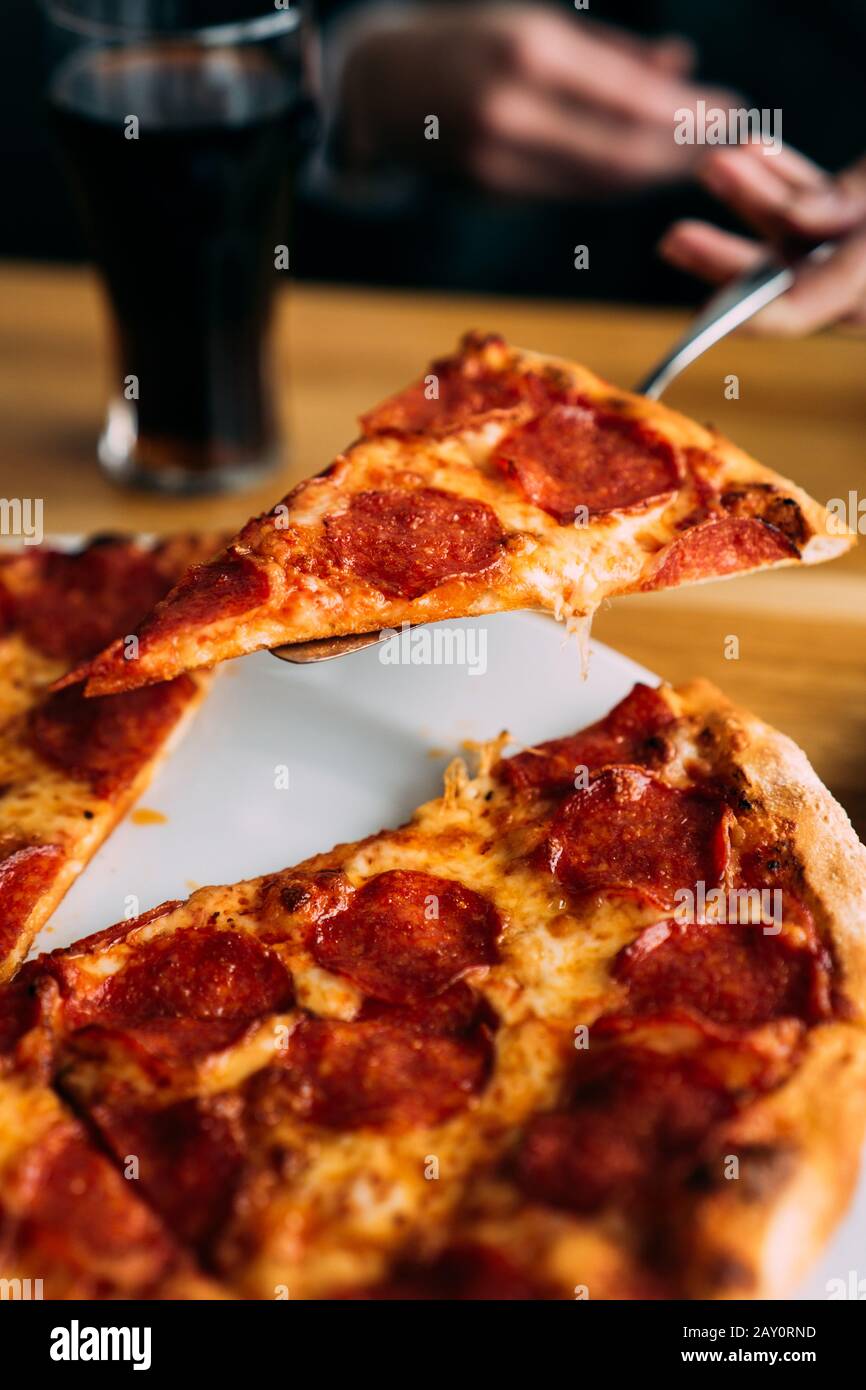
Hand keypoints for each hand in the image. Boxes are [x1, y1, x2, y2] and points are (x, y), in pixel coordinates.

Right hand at [335, 4, 736, 197]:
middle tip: (726, 145)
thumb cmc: (462, 37)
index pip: (630, 96)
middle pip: (622, 149)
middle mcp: (513, 110)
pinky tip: (642, 171)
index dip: (688, 112)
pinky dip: (611, 184)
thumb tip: (680, 66)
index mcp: (529, 51)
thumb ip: (608, 49)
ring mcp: (497, 158)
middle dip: (680, 151)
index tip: (732, 111)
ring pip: (598, 180)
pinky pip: (567, 191)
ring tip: (692, 158)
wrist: (373, 85)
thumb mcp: (532, 18)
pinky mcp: (488, 189)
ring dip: (652, 173)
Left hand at [660, 143, 865, 332]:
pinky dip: (782, 169)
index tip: (701, 315)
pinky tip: (753, 146)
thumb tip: (798, 215)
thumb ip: (841, 204)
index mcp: (864, 281)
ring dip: (747, 193)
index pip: (795, 313)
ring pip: (789, 223)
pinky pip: (815, 192)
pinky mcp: (860, 201)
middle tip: (675, 239)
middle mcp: (858, 271)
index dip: (744, 317)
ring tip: (713, 164)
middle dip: (722, 254)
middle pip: (777, 274)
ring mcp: (857, 234)